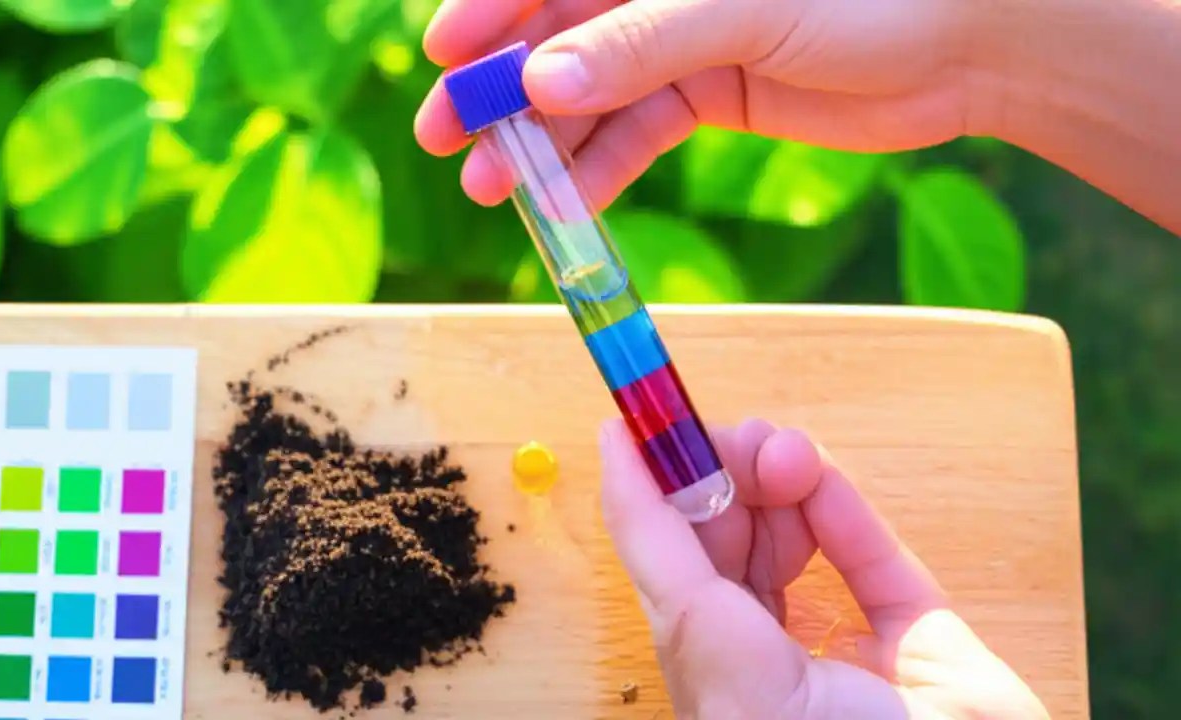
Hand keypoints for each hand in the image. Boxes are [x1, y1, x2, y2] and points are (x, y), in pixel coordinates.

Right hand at [415, 0, 987, 208]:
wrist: (970, 42)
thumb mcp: (749, 10)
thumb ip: (643, 41)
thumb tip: (540, 78)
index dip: (492, 6)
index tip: (444, 56)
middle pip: (556, 31)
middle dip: (497, 85)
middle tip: (443, 137)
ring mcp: (684, 38)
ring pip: (589, 89)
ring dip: (539, 139)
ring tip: (492, 189)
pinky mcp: (711, 91)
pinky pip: (637, 131)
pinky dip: (600, 168)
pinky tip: (563, 204)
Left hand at [597, 417, 1050, 718]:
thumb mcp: (716, 655)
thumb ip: (666, 559)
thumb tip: (613, 455)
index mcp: (713, 682)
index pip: (668, 572)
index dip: (652, 493)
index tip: (637, 420)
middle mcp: (770, 673)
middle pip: (730, 554)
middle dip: (727, 479)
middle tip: (736, 434)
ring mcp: (848, 661)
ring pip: (798, 550)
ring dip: (782, 487)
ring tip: (784, 451)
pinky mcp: (925, 650)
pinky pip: (875, 568)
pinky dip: (844, 514)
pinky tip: (818, 475)